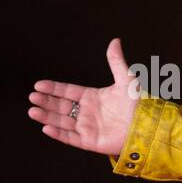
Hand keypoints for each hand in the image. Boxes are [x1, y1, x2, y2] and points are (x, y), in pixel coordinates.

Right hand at [28, 38, 142, 156]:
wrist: (148, 127)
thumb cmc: (139, 105)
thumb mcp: (126, 81)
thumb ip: (117, 62)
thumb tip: (115, 40)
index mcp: (92, 97)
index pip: (67, 92)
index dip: (53, 88)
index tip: (38, 85)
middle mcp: (87, 112)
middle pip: (61, 106)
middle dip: (46, 102)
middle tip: (32, 97)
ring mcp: (88, 127)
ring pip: (62, 121)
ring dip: (47, 116)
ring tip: (32, 111)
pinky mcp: (90, 142)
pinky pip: (70, 138)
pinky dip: (58, 134)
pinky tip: (46, 127)